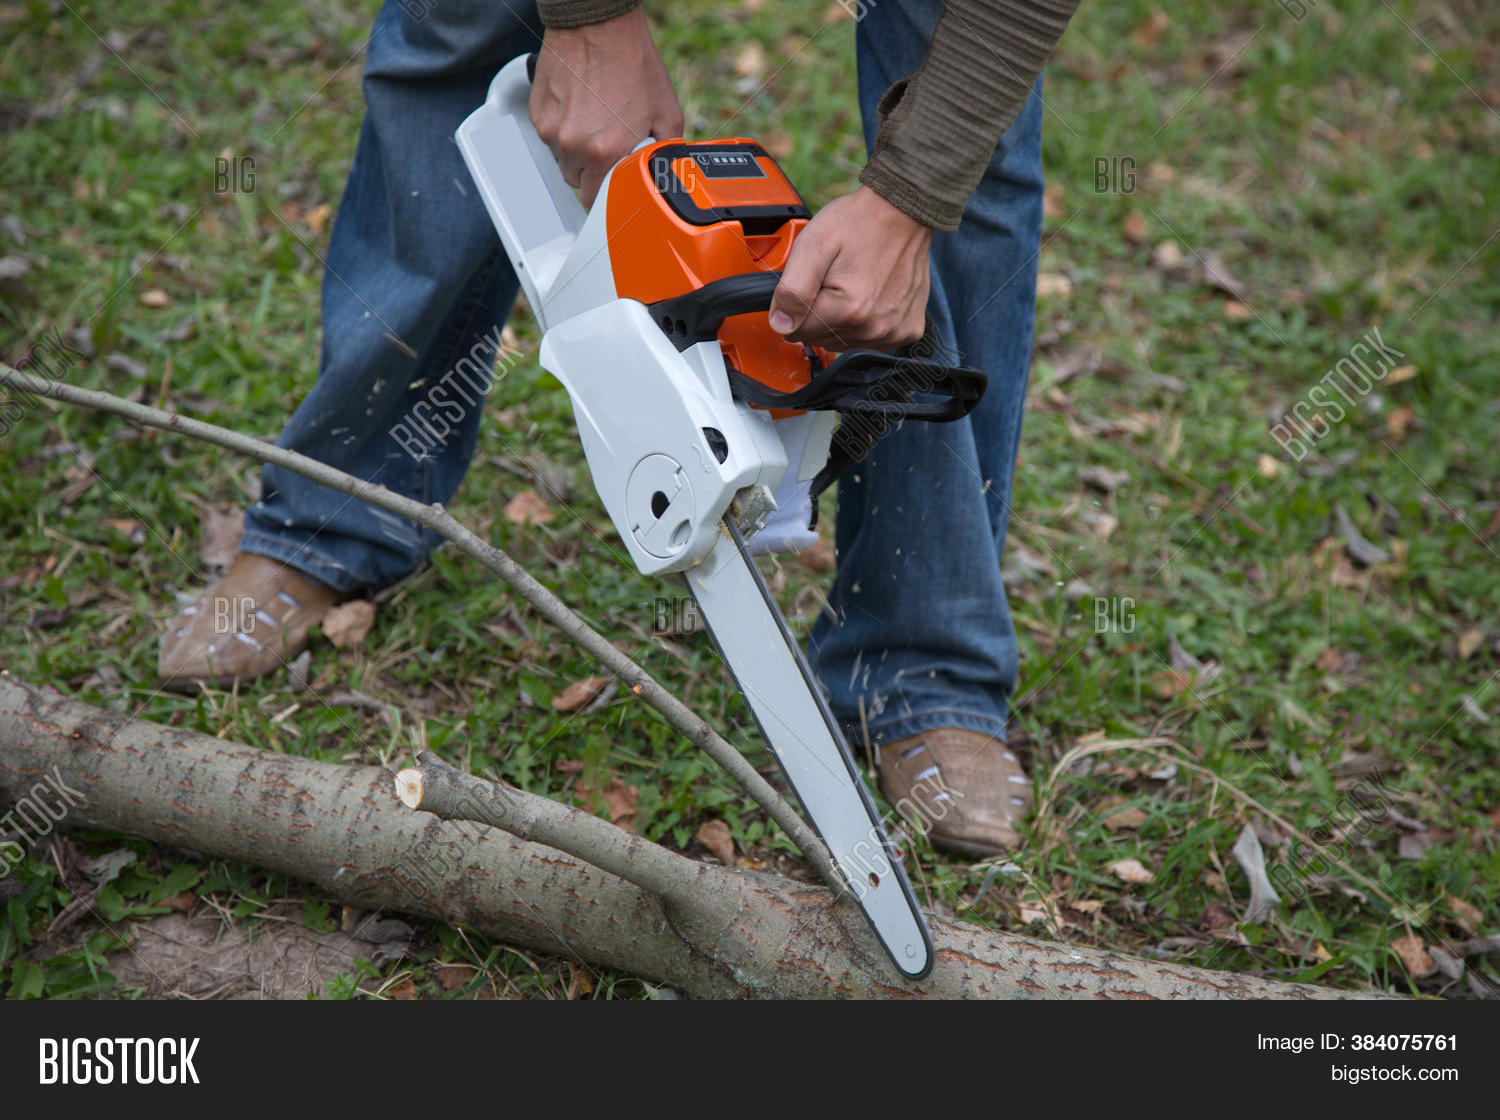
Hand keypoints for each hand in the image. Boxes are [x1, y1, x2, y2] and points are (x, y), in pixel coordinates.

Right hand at [530, 7, 683, 206]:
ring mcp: (551, 130)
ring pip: (562, 159)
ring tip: (595, 122)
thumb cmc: (632, 61)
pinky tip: (580, 108)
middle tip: (609, 147)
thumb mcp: (666, 110)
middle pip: (578, 181)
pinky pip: (549, 137)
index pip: (596, 200)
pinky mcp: (538, 113)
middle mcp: (574, 145)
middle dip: (594, 172)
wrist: (597, 23)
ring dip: (577, 151)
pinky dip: (563, 130)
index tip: (613, 189)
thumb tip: (665, 171)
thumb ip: (665, 150)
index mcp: (606, 151)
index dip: (607, 196)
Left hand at [768, 186, 931, 349]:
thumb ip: (792, 290)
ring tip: (852, 284)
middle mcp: (874, 328)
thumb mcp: (813, 246)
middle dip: (818, 312)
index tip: (812, 280)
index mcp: (849, 311)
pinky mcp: (907, 330)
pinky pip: (871, 340)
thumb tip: (780, 325)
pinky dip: (864, 323)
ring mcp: (893, 332)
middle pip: (820, 339)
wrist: (902, 212)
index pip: (797, 331)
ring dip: (840, 319)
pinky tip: (870, 296)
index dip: (796, 304)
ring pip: (843, 342)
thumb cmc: (858, 223)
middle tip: (832, 278)